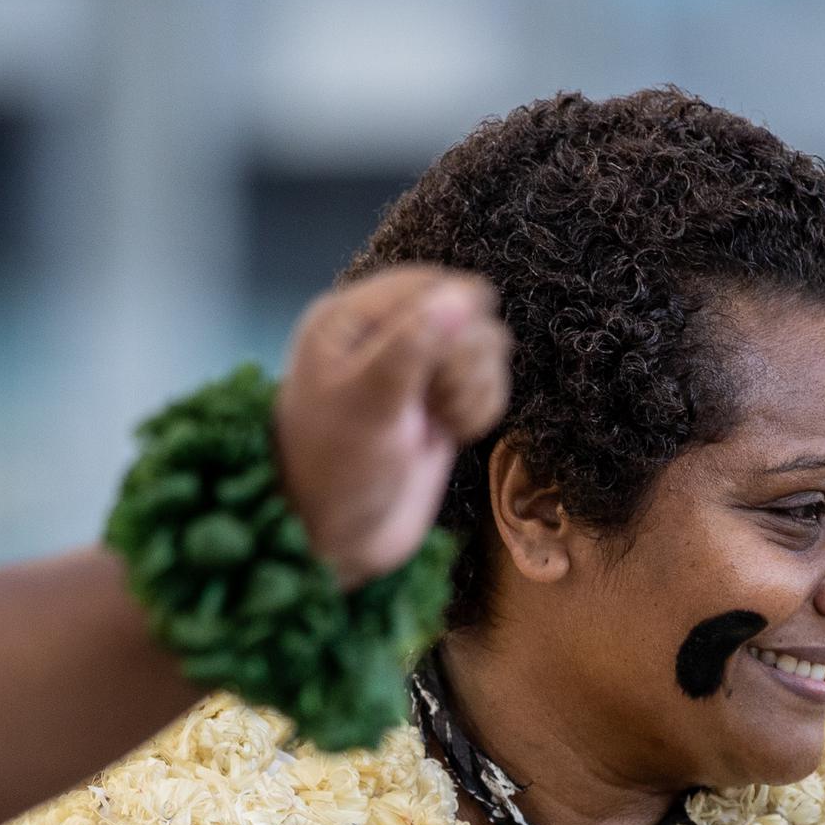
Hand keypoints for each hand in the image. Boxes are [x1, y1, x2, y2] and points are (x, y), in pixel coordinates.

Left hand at [274, 267, 512, 589]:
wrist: (339, 541)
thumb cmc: (336, 471)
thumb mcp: (368, 405)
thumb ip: (413, 346)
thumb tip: (462, 296)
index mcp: (351, 318)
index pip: (430, 284)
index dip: (452, 321)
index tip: (440, 369)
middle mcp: (385, 334)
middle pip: (467, 313)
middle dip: (465, 361)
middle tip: (437, 402)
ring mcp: (417, 370)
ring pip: (486, 347)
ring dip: (477, 387)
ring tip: (444, 421)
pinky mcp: (442, 402)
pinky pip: (488, 382)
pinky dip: (481, 409)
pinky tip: (454, 434)